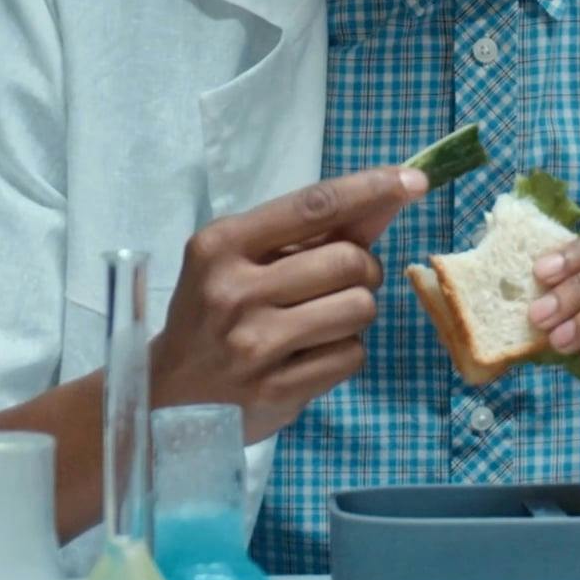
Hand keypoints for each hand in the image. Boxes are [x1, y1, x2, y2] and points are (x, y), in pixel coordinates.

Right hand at [152, 166, 423, 442]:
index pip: (314, 205)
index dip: (371, 189)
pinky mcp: (278, 390)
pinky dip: (345, 351)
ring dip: (356, 311)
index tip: (413, 181)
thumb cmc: (211, 317)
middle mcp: (236, 291)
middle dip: (363, 268)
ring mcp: (256, 345)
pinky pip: (352, 356)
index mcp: (222, 245)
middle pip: (351, 260)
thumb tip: (386, 199)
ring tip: (322, 319)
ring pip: (360, 309)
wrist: (166, 398)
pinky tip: (311, 354)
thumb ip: (308, 233)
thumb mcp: (240, 261)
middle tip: (342, 281)